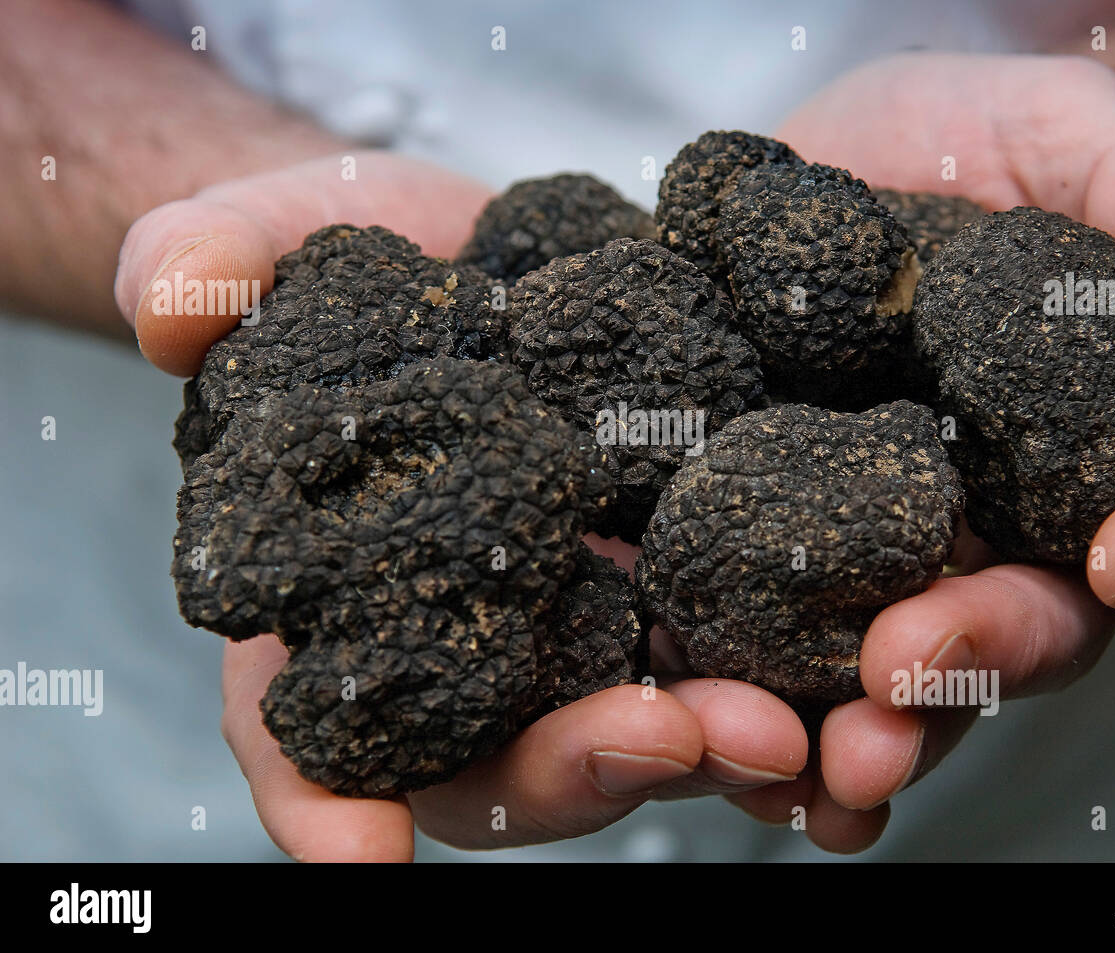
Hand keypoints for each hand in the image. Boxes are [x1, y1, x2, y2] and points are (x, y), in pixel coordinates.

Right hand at [117, 154, 810, 859]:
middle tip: (670, 737)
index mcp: (356, 616)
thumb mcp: (283, 249)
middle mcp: (484, 652)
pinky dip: (808, 673)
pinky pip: (754, 647)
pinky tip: (869, 676)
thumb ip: (211, 265)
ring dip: (722, 743)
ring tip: (786, 729)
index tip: (365, 849)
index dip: (329, 799)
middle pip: (524, 756)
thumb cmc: (363, 272)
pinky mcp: (699, 575)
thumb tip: (173, 296)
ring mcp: (599, 627)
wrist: (492, 254)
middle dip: (593, 763)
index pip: (321, 738)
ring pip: (658, 723)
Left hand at [748, 52, 1114, 820]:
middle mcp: (1012, 524)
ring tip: (816, 759)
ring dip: (867, 731)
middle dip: (978, 659)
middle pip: (1034, 626)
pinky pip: (775, 650)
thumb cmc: (954, 140)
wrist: (811, 171)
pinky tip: (711, 730)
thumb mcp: (1044, 125)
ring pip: (907, 677)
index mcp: (1110, 438)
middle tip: (903, 674)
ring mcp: (892, 554)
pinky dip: (753, 703)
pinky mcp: (778, 554)